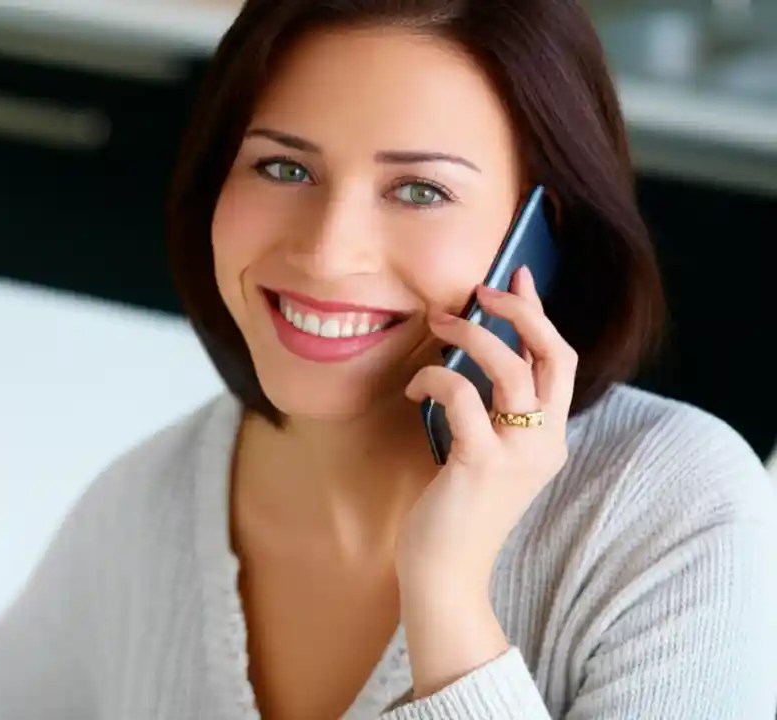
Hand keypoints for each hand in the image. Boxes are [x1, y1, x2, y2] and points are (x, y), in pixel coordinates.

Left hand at [398, 266, 576, 589]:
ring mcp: (518, 453)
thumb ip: (489, 413)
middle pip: (554, 355)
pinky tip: (412, 387)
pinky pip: (460, 395)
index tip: (518, 276)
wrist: (446, 574)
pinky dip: (433, 378)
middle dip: (519, 311)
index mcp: (550, 438)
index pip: (560, 361)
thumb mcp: (484, 455)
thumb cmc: (454, 511)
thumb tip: (469, 356)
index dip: (540, 313)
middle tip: (478, 291)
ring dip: (470, 336)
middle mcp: (545, 442)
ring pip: (509, 368)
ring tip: (436, 325)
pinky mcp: (482, 462)